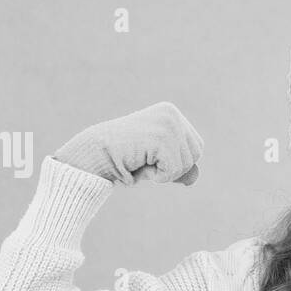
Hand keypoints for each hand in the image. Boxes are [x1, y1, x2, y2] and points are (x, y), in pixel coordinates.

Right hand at [52, 101, 203, 185]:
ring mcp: (166, 123)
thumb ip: (178, 166)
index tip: (152, 158)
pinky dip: (158, 176)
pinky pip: (173, 170)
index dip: (178, 162)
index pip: (196, 148)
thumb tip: (195, 177)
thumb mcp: (156, 162)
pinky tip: (140, 165)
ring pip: (186, 165)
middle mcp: (171, 114)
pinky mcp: (160, 137)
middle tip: (146, 161)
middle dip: (173, 168)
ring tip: (142, 162)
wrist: (94, 154)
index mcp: (171, 113)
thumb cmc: (123, 159)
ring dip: (164, 173)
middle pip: (195, 156)